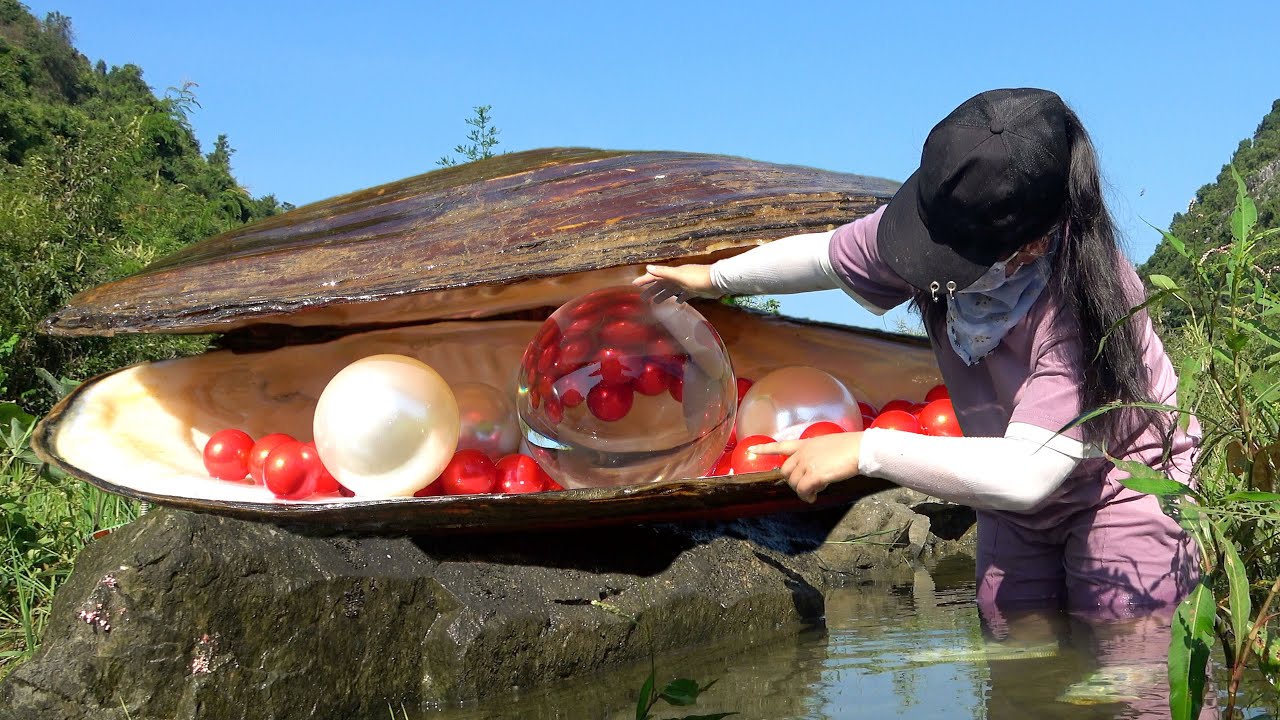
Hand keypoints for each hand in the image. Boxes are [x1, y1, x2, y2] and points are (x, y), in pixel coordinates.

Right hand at [632, 264, 719, 303]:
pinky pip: (684, 295)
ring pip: (671, 290)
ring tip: (655, 302)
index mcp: (673, 274)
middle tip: (642, 297)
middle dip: (651, 289)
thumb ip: (664, 272)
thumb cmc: (698, 278)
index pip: (655, 276)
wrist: (717, 281)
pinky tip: (677, 303)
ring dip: (663, 295)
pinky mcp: (694, 291)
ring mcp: (686, 285)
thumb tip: (647, 268)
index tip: (634, 284)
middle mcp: (678, 278)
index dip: (645, 280)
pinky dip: (679, 298)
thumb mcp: (679, 276)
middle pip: (662, 284)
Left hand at [748, 433, 863, 502]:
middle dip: (793, 481)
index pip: (781, 445)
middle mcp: (803, 453)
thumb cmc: (852, 447)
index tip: (752, 448)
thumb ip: (817, 455)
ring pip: (794, 483)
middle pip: (786, 471)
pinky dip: (807, 496)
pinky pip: (804, 490)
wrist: (861, 449)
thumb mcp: (828, 445)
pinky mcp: (815, 475)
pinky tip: (814, 497)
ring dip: (802, 490)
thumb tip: (817, 469)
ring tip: (814, 492)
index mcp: (806, 444)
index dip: (765, 448)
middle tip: (807, 487)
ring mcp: (808, 463)